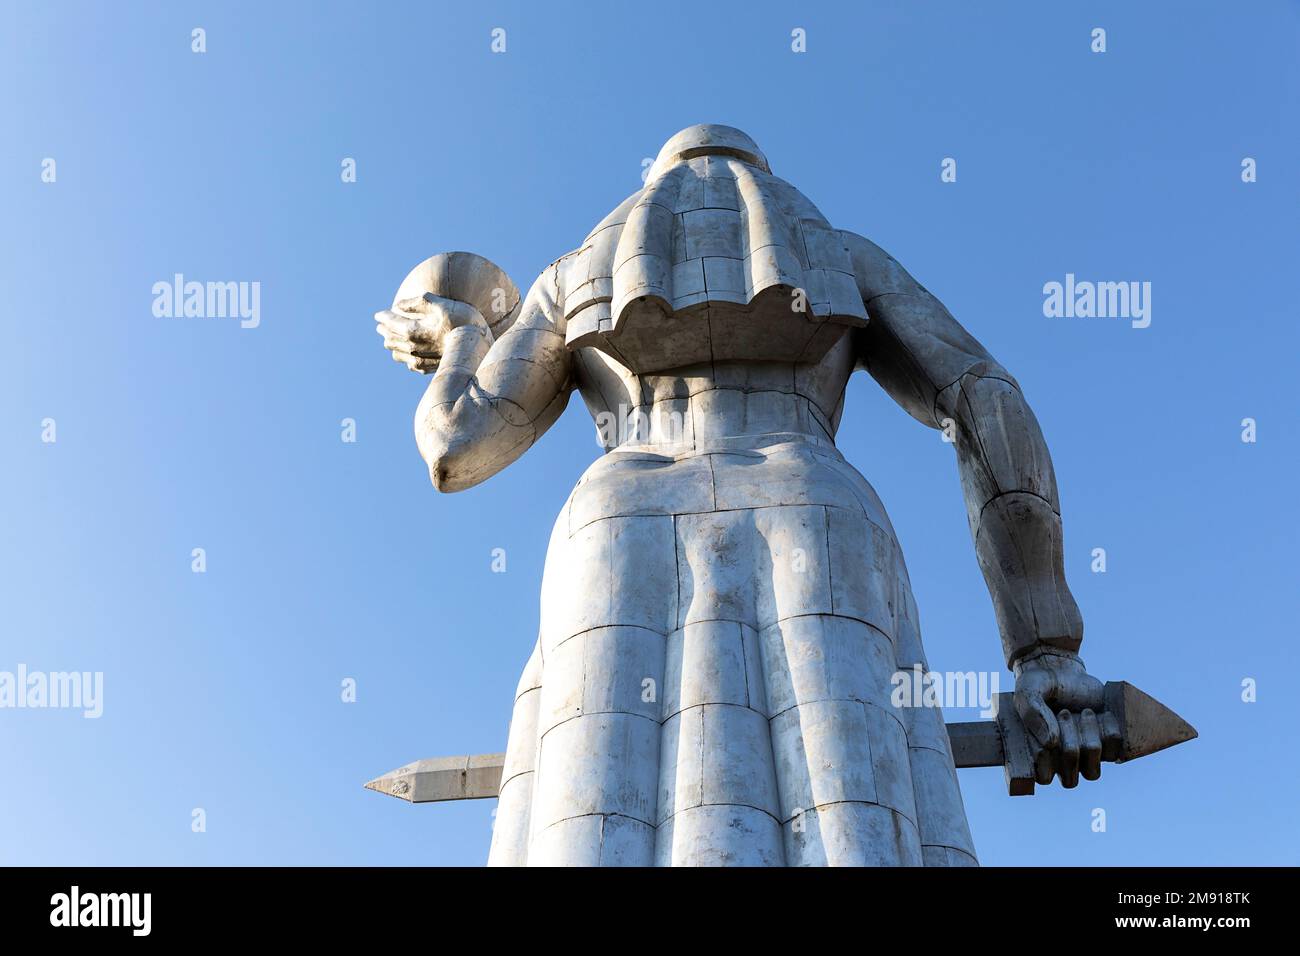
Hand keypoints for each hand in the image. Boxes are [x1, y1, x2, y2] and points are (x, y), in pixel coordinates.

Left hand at [375, 293, 486, 373]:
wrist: (479, 348)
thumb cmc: (463, 323)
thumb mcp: (442, 305)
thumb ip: (418, 302)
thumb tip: (398, 305)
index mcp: (413, 330)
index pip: (391, 322)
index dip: (384, 317)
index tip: (379, 314)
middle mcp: (412, 347)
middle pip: (390, 338)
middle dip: (385, 330)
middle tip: (383, 324)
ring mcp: (419, 360)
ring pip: (396, 353)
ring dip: (393, 344)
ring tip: (392, 338)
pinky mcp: (428, 369)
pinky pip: (409, 364)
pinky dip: (405, 356)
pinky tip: (410, 353)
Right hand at [1013, 651, 1118, 787]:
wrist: (1062, 669)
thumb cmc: (1039, 684)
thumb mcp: (1027, 692)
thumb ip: (1032, 713)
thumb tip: (1051, 742)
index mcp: (1037, 755)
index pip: (1044, 777)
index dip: (1047, 759)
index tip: (1047, 731)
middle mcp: (1060, 761)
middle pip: (1070, 779)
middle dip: (1070, 747)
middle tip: (1064, 713)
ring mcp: (1084, 754)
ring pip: (1092, 771)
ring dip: (1089, 739)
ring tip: (1084, 712)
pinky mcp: (1105, 744)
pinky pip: (1114, 752)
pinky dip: (1109, 731)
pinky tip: (1100, 713)